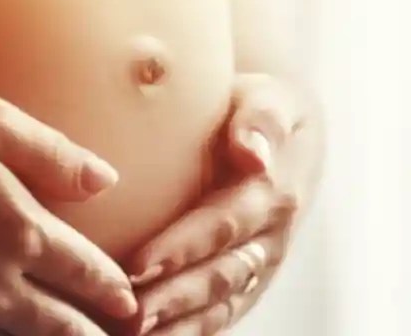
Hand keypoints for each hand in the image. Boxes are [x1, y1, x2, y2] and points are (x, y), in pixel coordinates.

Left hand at [124, 74, 307, 334]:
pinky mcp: (244, 284)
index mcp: (272, 194)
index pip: (223, 226)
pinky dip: (187, 332)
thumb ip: (262, 120)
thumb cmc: (260, 108)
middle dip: (173, 298)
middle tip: (128, 313)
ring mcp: (257, 268)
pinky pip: (217, 316)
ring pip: (217, 305)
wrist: (282, 134)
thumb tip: (253, 153)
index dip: (182, 249)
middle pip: (218, 276)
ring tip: (130, 335)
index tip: (138, 265)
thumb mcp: (270, 98)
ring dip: (177, 324)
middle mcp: (268, 240)